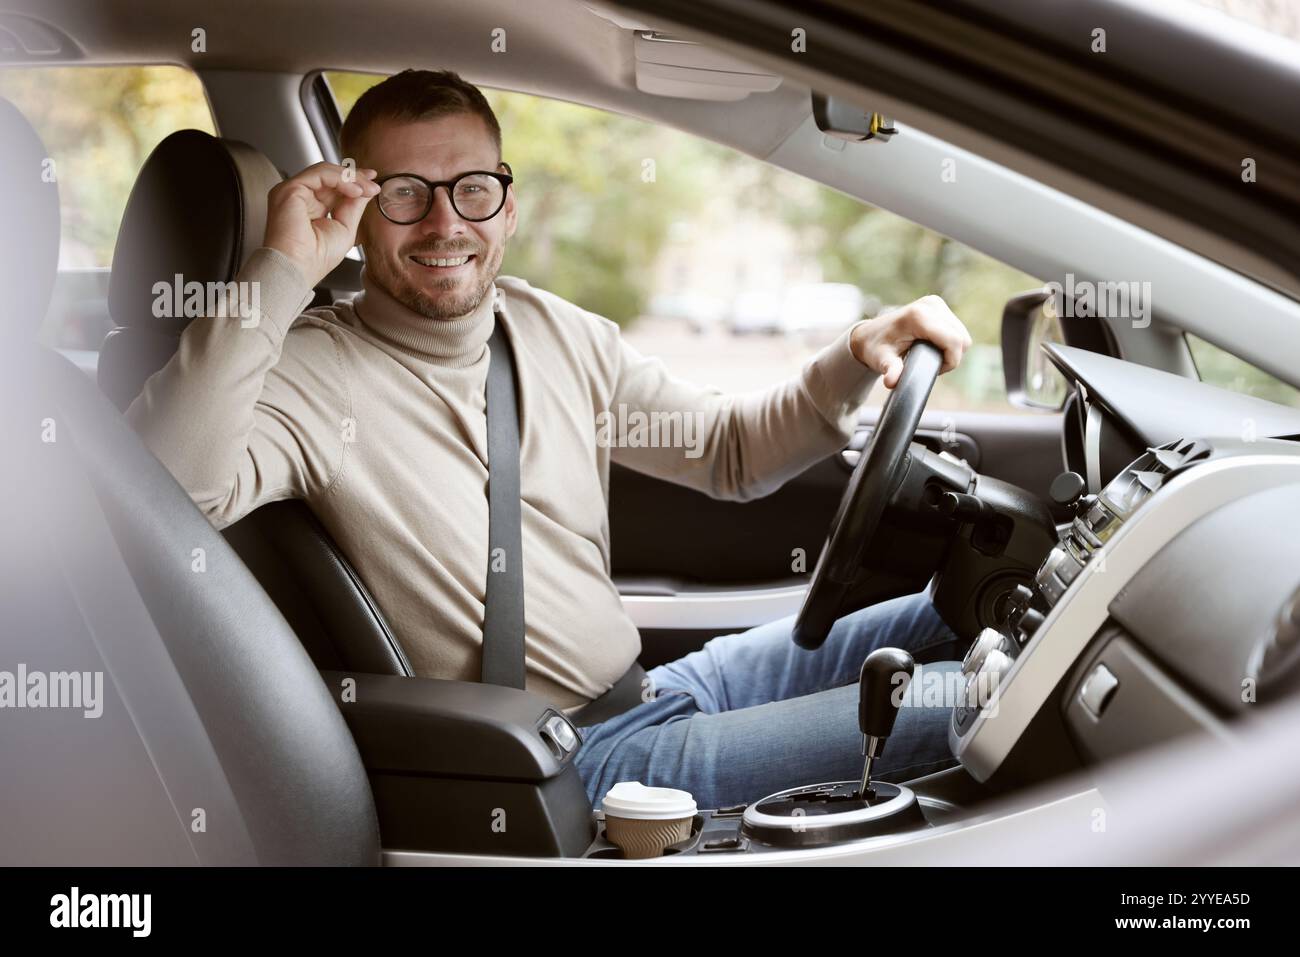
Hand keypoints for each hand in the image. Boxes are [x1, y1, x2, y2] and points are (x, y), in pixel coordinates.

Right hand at [263, 162, 380, 287]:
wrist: (297, 269)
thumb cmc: (316, 259)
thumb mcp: (345, 228)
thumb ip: (354, 205)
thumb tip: (366, 189)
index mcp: (309, 208)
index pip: (332, 187)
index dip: (353, 181)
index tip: (373, 181)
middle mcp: (298, 198)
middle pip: (329, 177)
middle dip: (355, 177)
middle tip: (374, 185)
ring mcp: (291, 192)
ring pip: (325, 171)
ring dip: (350, 177)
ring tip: (367, 189)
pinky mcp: (289, 189)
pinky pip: (319, 174)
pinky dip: (340, 178)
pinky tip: (355, 190)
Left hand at [848, 294, 972, 389]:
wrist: (870, 334)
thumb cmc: (876, 348)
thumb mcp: (882, 361)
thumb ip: (890, 370)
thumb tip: (892, 382)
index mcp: (919, 317)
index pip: (954, 341)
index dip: (950, 361)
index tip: (935, 370)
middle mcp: (930, 305)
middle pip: (962, 338)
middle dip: (952, 357)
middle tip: (931, 365)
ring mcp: (935, 303)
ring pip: (962, 334)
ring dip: (952, 350)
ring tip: (931, 356)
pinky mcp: (937, 305)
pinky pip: (957, 329)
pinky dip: (950, 342)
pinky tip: (934, 347)